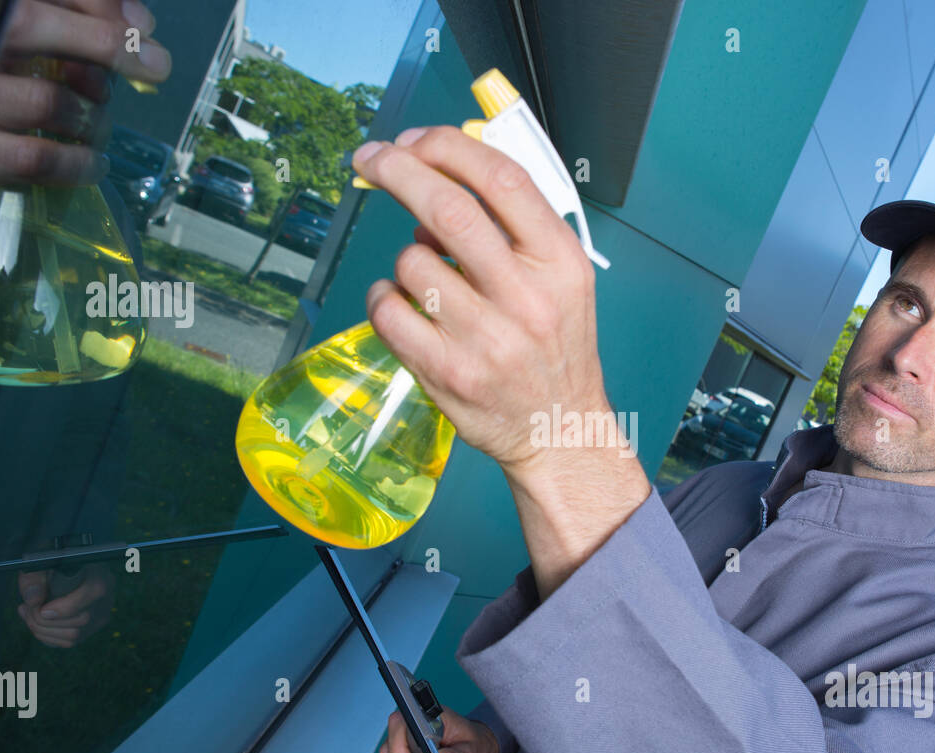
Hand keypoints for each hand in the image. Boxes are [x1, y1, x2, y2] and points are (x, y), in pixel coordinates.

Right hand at [0, 0, 172, 210]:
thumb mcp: (27, 52)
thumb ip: (75, 30)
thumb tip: (140, 27)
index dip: (93, 1)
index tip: (142, 27)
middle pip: (27, 22)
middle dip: (105, 42)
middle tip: (157, 65)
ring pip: (48, 99)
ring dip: (95, 118)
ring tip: (99, 127)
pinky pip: (39, 157)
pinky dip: (80, 163)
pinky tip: (94, 164)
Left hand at [17, 563, 114, 647]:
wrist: (61, 568)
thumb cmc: (49, 563)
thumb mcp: (37, 563)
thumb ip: (33, 577)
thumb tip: (33, 600)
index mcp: (99, 574)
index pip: (93, 594)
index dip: (65, 607)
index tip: (41, 608)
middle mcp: (106, 596)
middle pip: (81, 620)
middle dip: (46, 621)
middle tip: (25, 609)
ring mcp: (101, 614)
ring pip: (74, 636)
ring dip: (43, 630)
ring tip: (28, 614)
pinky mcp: (91, 628)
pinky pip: (69, 642)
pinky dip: (48, 636)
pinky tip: (37, 622)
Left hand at [351, 125, 615, 478]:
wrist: (561, 429)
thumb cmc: (554, 345)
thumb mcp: (562, 276)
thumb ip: (516, 223)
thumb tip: (441, 170)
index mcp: (560, 261)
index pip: (501, 179)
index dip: (447, 146)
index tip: (413, 141)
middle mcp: (527, 297)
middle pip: (448, 209)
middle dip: (398, 171)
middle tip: (372, 160)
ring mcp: (486, 339)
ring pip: (411, 263)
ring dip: (404, 258)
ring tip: (425, 278)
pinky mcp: (448, 373)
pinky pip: (389, 312)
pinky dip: (383, 298)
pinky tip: (402, 306)